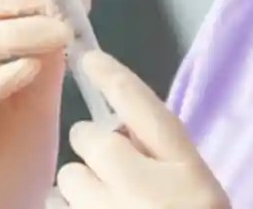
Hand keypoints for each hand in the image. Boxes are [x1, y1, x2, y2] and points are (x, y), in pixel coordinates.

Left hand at [52, 51, 229, 208]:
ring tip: (103, 201)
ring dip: (80, 184)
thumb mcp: (197, 189)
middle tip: (106, 166)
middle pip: (96, 141)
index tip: (90, 58)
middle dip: (93, 145)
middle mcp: (150, 193)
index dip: (115, 80)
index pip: (148, 112)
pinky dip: (68, 208)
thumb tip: (122, 127)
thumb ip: (166, 157)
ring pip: (70, 176)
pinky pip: (56, 204)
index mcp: (189, 175)